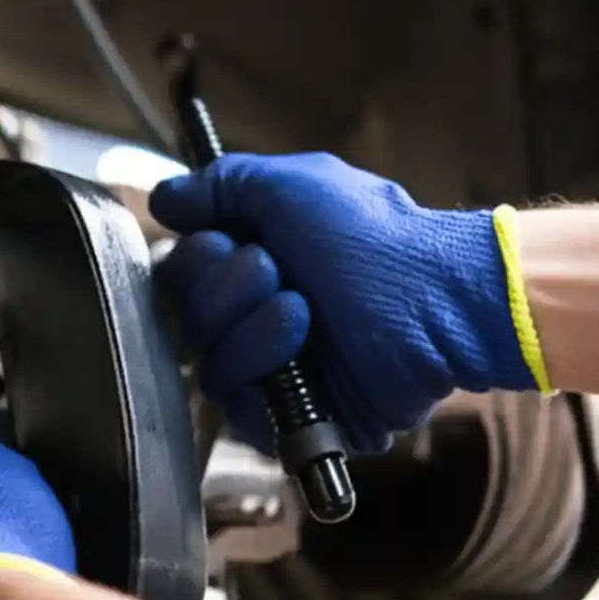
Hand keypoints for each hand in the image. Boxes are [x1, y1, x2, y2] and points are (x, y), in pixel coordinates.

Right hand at [150, 152, 537, 453]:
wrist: (436, 301)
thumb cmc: (374, 238)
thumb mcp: (294, 184)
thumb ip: (221, 184)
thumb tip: (162, 198)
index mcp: (248, 259)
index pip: (177, 271)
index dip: (197, 258)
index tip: (237, 240)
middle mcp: (251, 314)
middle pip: (185, 317)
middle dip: (226, 290)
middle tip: (280, 273)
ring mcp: (269, 367)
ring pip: (207, 363)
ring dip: (252, 330)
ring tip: (303, 313)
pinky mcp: (287, 415)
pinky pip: (236, 409)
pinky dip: (264, 374)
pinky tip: (304, 355)